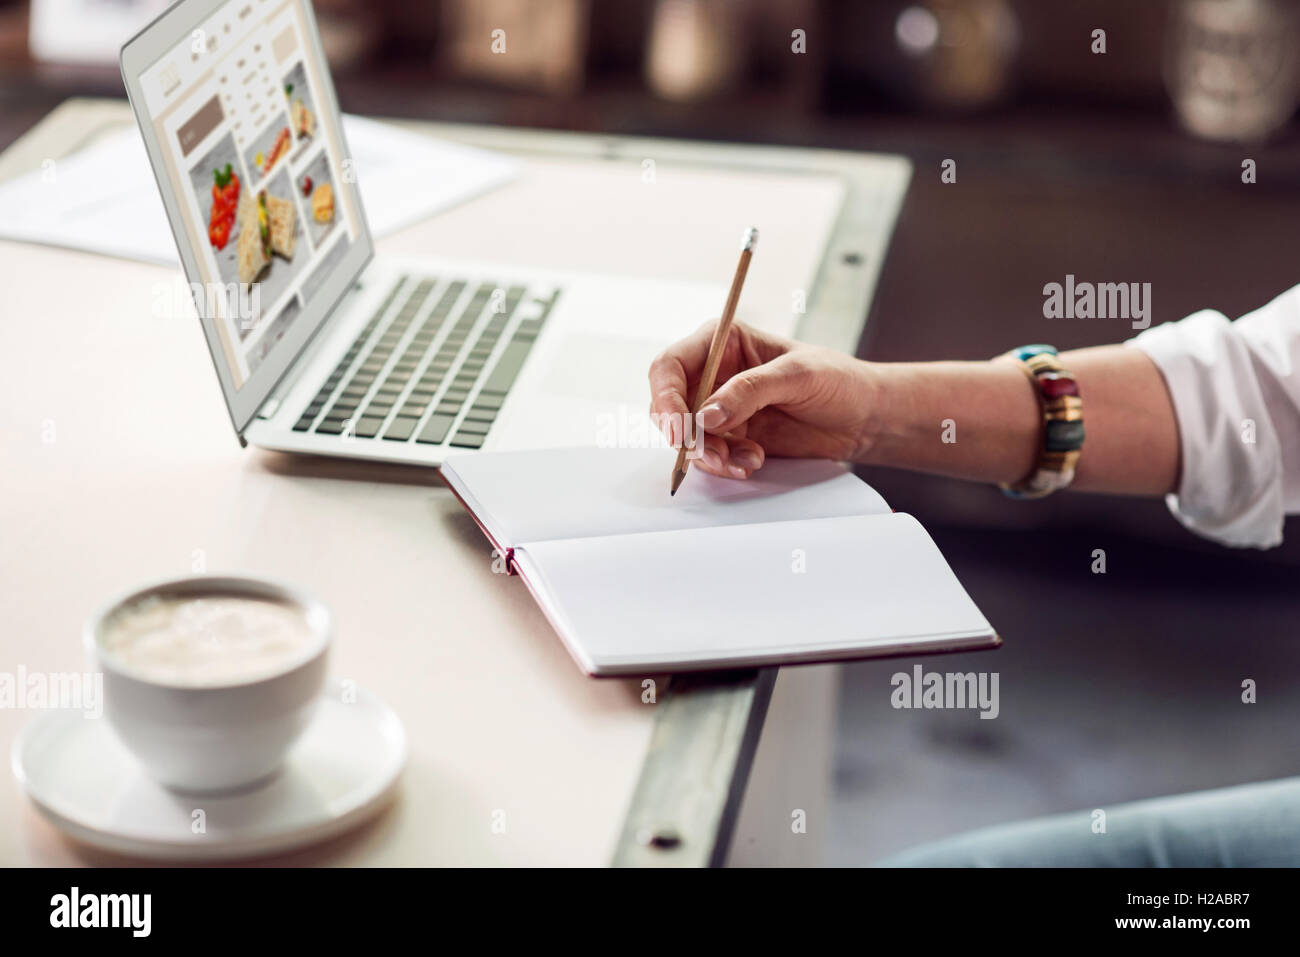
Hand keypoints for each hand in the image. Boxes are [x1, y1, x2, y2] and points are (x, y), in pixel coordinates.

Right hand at [648, 320, 875, 478]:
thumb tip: (707, 415)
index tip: (680, 428)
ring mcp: (720, 408)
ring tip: (746, 461)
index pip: (670, 366)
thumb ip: (750, 391)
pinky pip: (709, 455)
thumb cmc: (838, 381)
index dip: (666, 397)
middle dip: (686, 435)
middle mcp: (713, 373)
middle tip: (713, 454)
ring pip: (686, 436)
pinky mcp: (732, 437)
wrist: (863, 417)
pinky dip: (725, 465)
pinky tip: (753, 462)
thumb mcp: (798, 375)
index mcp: (722, 342)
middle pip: (669, 405)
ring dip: (709, 454)